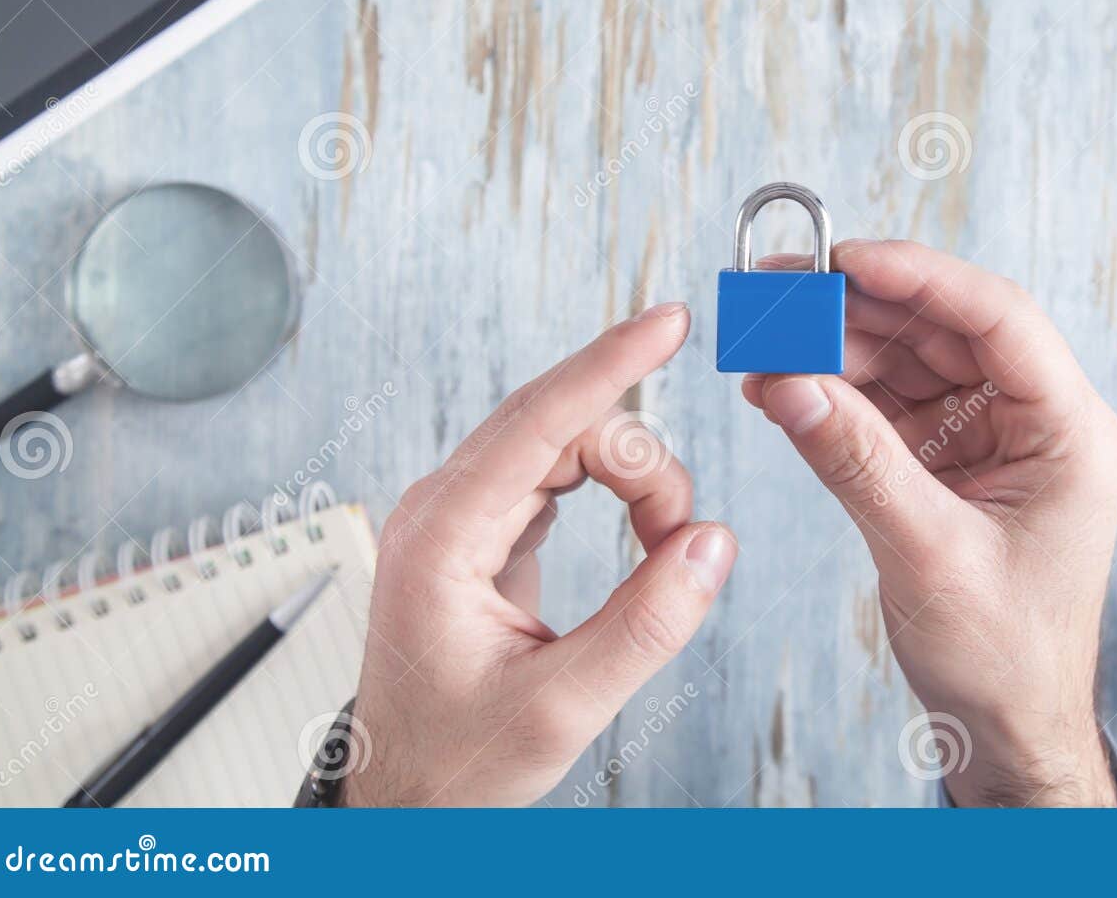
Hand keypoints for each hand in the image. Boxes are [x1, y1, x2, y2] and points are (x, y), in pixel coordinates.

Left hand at [345, 303, 735, 805]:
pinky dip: (616, 495)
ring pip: (571, 444)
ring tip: (664, 555)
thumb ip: (645, 626)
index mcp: (442, 538)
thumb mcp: (560, 709)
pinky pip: (561, 473)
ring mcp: (461, 512)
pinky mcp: (484, 526)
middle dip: (644, 470)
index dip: (611, 363)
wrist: (403, 793)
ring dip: (635, 485)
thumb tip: (713, 543)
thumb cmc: (457, 760)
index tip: (669, 321)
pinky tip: (640, 533)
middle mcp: (444, 507)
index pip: (538, 420)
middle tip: (683, 548)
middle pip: (568, 427)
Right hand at [741, 240, 1116, 806]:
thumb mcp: (929, 555)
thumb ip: (857, 462)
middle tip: (777, 293)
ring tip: (764, 345)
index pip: (999, 318)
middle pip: (944, 330)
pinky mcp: (952, 463)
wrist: (1008, 730)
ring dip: (835, 349)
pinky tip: (785, 386)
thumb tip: (789, 383)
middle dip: (857, 308)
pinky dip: (836, 393)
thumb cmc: (1005, 658)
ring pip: (910, 361)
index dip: (918, 276)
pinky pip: (890, 406)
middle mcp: (1037, 422)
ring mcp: (992, 440)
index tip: (842, 258)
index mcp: (1071, 433)